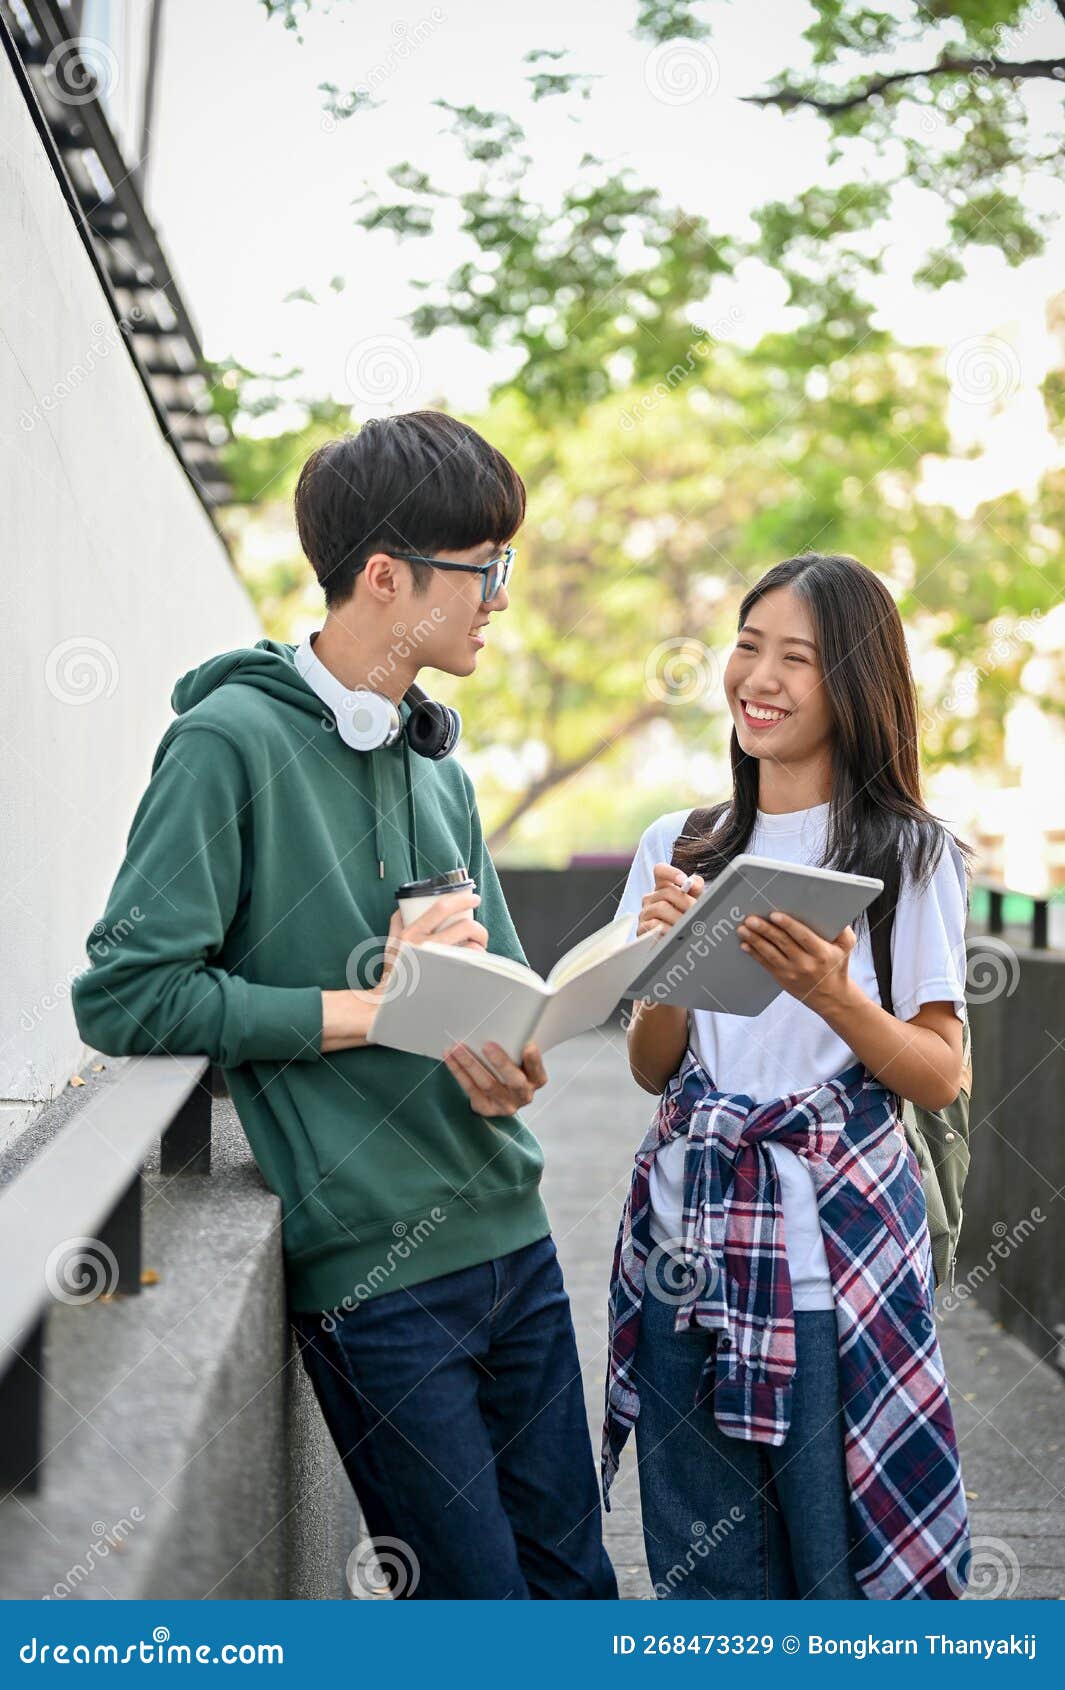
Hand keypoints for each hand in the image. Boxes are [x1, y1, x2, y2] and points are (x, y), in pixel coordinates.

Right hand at [377, 893, 487, 1000]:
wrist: (389, 1002)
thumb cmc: (393, 971)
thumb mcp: (391, 943)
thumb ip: (396, 923)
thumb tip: (403, 906)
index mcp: (411, 934)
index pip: (440, 908)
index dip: (461, 900)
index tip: (474, 899)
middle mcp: (424, 947)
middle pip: (463, 927)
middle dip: (478, 927)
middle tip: (480, 932)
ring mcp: (437, 964)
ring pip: (471, 947)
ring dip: (480, 946)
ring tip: (478, 949)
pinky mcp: (446, 979)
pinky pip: (469, 966)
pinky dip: (477, 962)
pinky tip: (476, 963)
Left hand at [443, 1040, 547, 1116]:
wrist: (499, 1095)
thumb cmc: (510, 1067)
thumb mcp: (519, 1059)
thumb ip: (515, 1048)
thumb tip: (499, 1024)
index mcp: (536, 1080)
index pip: (537, 1070)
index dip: (533, 1059)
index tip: (527, 1045)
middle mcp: (524, 1095)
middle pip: (514, 1080)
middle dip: (501, 1062)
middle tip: (487, 1045)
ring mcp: (505, 1105)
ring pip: (487, 1084)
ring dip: (470, 1063)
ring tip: (457, 1048)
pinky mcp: (486, 1109)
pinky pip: (470, 1089)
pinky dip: (458, 1071)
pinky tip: (450, 1058)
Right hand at [636, 863, 704, 938]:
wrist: (677, 944)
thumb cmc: (684, 921)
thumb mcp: (694, 902)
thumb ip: (695, 888)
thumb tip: (694, 883)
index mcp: (663, 888)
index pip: (660, 871)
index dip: (671, 872)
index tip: (684, 881)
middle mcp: (651, 898)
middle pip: (666, 892)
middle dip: (685, 902)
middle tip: (696, 911)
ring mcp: (645, 913)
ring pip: (661, 908)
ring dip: (678, 918)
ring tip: (688, 926)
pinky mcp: (641, 929)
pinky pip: (654, 925)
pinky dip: (668, 929)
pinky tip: (675, 934)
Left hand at [737, 910, 856, 1013]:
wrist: (831, 997)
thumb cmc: (837, 966)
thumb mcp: (846, 947)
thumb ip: (843, 930)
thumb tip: (834, 912)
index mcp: (822, 953)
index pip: (803, 936)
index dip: (788, 925)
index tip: (774, 915)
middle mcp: (806, 963)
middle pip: (782, 943)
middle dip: (765, 930)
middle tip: (751, 919)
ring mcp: (792, 972)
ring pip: (770, 953)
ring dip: (755, 940)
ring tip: (743, 929)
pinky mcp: (782, 978)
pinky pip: (765, 964)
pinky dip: (754, 954)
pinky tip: (745, 944)